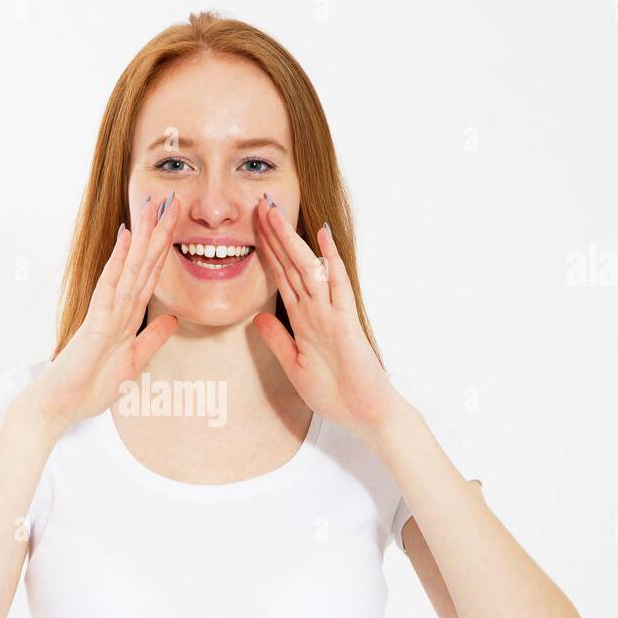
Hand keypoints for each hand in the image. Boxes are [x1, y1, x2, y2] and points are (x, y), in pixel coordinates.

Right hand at [26, 192, 181, 428]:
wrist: (59, 405)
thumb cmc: (88, 386)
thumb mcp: (133, 362)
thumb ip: (151, 339)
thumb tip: (172, 320)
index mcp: (128, 316)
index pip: (150, 275)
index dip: (165, 248)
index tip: (177, 222)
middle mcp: (118, 308)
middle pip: (143, 264)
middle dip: (159, 232)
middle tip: (172, 198)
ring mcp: (106, 313)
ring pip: (129, 267)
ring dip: (143, 237)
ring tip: (153, 206)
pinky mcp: (96, 324)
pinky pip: (110, 287)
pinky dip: (119, 262)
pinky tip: (126, 238)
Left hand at [249, 195, 405, 440]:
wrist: (365, 414)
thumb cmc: (336, 392)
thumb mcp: (294, 365)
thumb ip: (277, 340)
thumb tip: (257, 318)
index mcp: (303, 319)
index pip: (280, 277)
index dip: (266, 251)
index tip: (252, 226)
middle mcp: (316, 310)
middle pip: (291, 264)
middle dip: (273, 235)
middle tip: (258, 203)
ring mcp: (331, 313)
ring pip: (308, 268)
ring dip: (291, 240)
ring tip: (274, 212)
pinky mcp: (346, 322)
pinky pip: (337, 286)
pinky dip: (330, 260)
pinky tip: (322, 236)